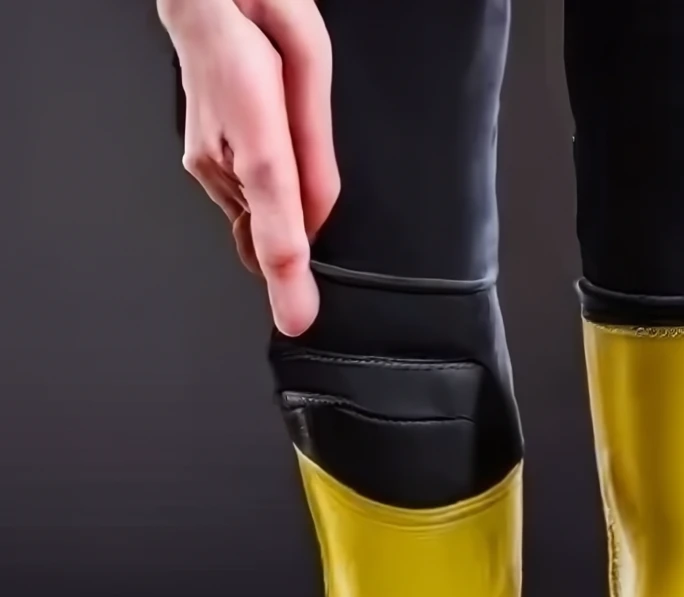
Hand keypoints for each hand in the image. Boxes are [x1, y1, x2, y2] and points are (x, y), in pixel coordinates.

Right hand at [159, 0, 339, 335]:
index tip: (296, 321)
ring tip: (290, 155)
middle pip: (265, 234)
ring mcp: (206, 164)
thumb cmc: (256, 15)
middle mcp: (221, 162)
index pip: (276, 230)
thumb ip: (317, 154)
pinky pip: (242, 201)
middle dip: (293, 245)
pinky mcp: (202, 160)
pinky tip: (273, 159)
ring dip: (280, 213)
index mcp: (255, 139)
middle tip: (315, 229)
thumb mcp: (309, 68)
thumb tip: (323, 216)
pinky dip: (265, 198)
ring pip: (254, 218)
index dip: (287, 283)